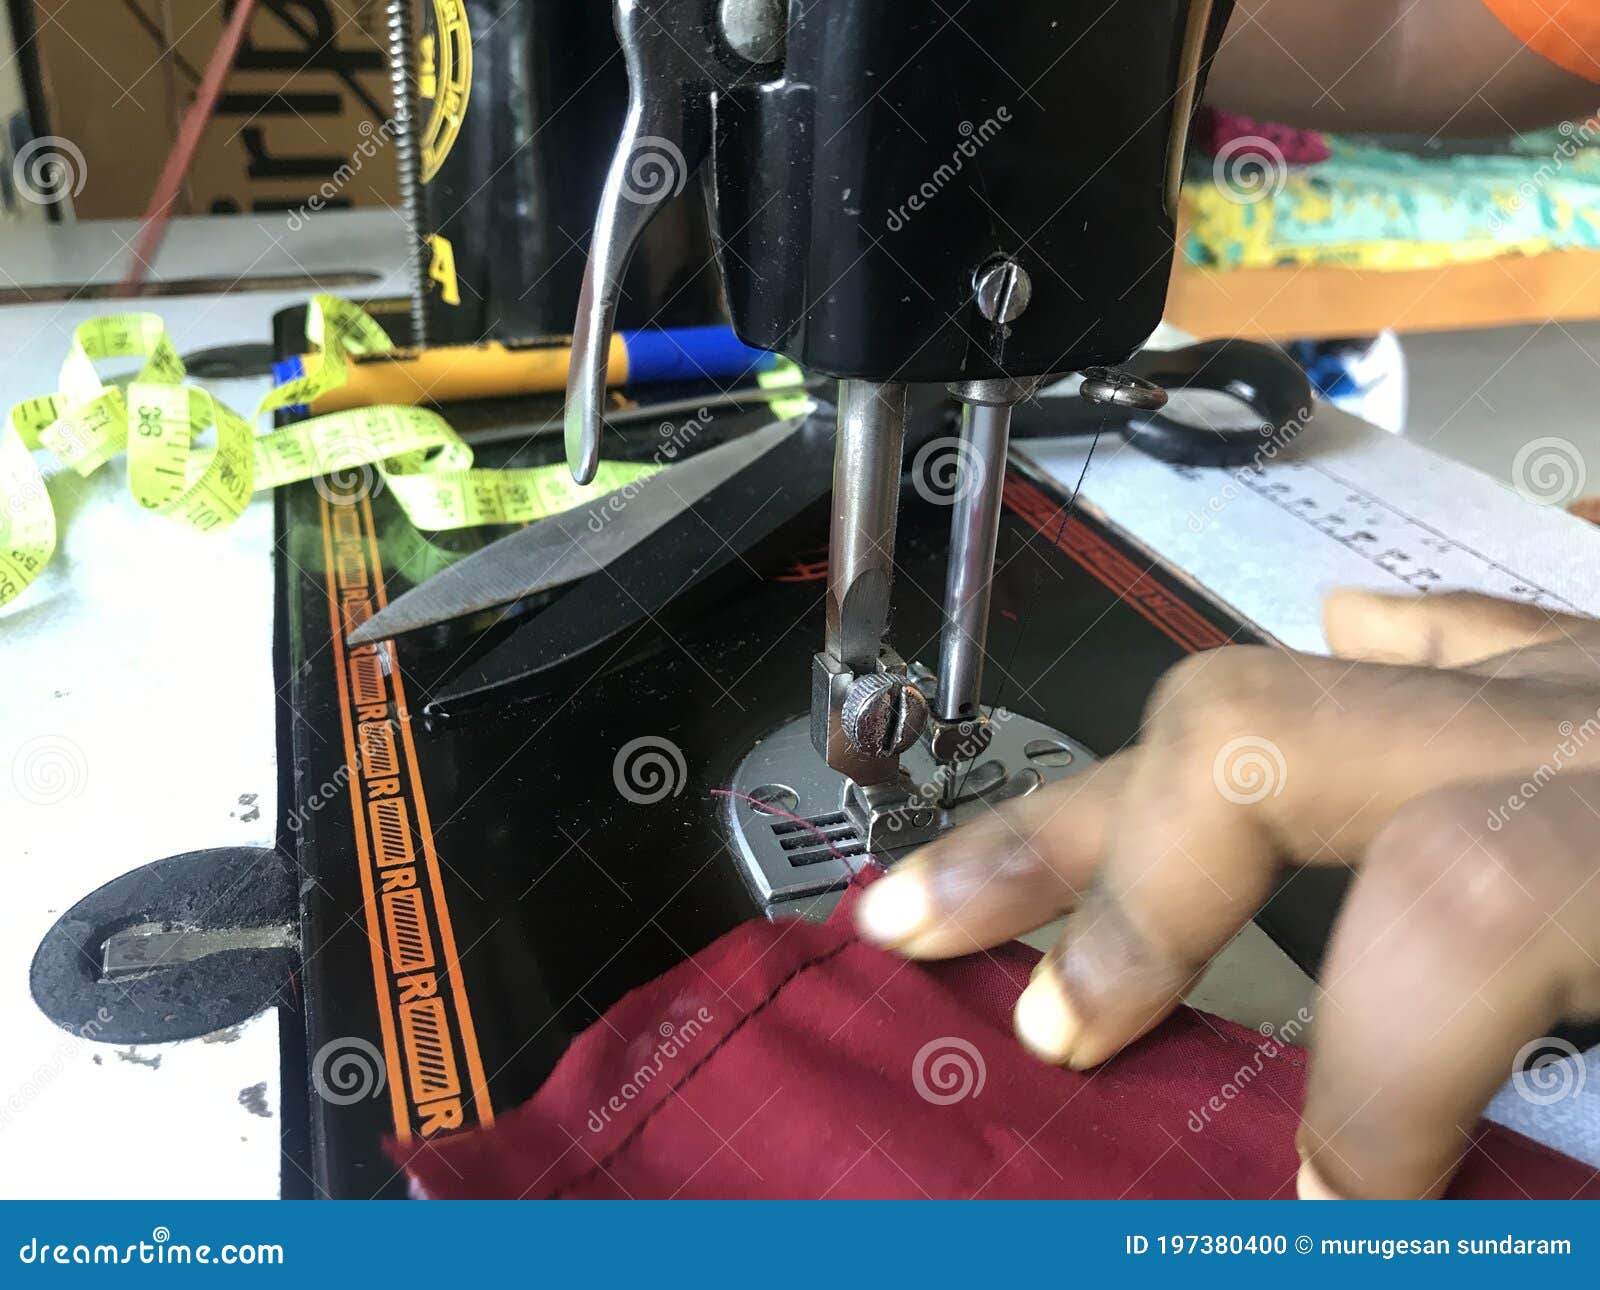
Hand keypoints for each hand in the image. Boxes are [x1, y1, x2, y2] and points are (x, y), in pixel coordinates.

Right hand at [855, 590, 1599, 1197]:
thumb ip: (1573, 1172)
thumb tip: (1377, 1218)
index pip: (1446, 910)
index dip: (1366, 1074)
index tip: (1337, 1198)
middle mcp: (1571, 722)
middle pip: (1271, 740)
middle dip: (1110, 880)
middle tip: (1028, 1016)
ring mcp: (1553, 671)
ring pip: (1275, 678)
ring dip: (1109, 799)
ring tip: (966, 880)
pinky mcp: (1572, 659)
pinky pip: (1423, 638)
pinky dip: (1329, 673)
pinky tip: (1273, 685)